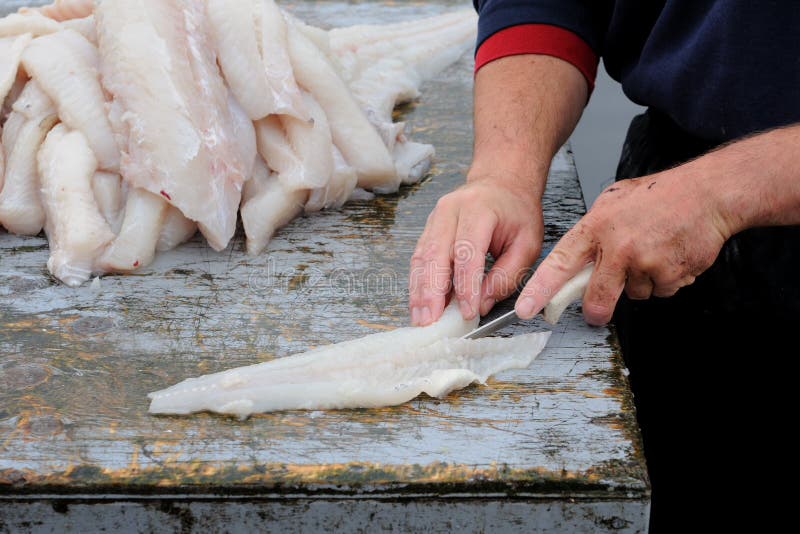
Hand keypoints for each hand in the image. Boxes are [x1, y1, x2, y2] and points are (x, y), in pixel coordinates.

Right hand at [408, 173, 543, 325]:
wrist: (503, 182)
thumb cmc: (517, 212)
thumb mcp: (527, 243)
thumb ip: (507, 275)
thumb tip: (483, 303)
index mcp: (479, 209)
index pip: (467, 252)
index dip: (465, 285)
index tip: (468, 312)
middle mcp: (452, 210)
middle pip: (436, 254)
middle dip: (432, 292)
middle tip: (431, 320)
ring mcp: (436, 217)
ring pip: (422, 257)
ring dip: (419, 291)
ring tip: (421, 317)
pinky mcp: (429, 227)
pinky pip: (419, 257)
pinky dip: (418, 282)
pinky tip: (420, 302)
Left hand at [515, 167, 730, 324]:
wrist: (708, 194)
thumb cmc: (659, 195)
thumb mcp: (612, 201)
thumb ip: (593, 230)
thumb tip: (577, 259)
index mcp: (596, 227)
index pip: (559, 264)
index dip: (540, 290)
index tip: (526, 309)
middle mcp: (617, 247)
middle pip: (597, 298)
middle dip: (596, 310)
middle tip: (597, 310)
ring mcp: (645, 263)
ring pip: (634, 294)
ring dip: (641, 283)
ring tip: (653, 253)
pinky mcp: (670, 275)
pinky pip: (660, 292)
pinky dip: (665, 281)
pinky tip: (670, 256)